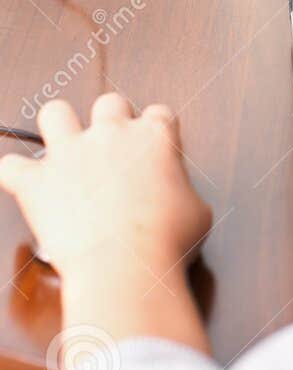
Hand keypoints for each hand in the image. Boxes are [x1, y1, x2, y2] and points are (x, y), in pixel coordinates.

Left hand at [0, 95, 210, 282]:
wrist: (125, 266)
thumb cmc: (164, 243)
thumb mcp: (198, 212)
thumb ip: (183, 190)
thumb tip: (175, 196)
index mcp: (154, 138)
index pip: (159, 115)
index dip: (156, 132)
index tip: (153, 151)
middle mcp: (111, 135)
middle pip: (110, 103)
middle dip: (110, 122)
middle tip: (112, 151)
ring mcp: (70, 153)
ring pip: (54, 112)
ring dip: (58, 127)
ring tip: (64, 149)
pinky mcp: (36, 181)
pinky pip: (11, 166)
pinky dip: (17, 175)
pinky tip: (26, 185)